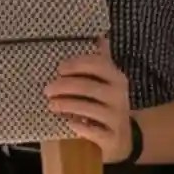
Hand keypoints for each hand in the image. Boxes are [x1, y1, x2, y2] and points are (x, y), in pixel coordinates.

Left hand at [44, 37, 133, 162]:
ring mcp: (117, 117)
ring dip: (67, 105)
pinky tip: (69, 123)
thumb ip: (100, 60)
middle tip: (47, 89)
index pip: (97, 64)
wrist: (126, 137)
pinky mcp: (112, 137)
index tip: (59, 68)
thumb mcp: (107, 81)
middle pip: (89, 87)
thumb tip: (99, 36)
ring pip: (89, 108)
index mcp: (116, 78)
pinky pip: (93, 130)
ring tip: (51, 105)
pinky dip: (79, 126)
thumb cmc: (108, 104)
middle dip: (65, 86)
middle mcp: (119, 95)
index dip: (76, 64)